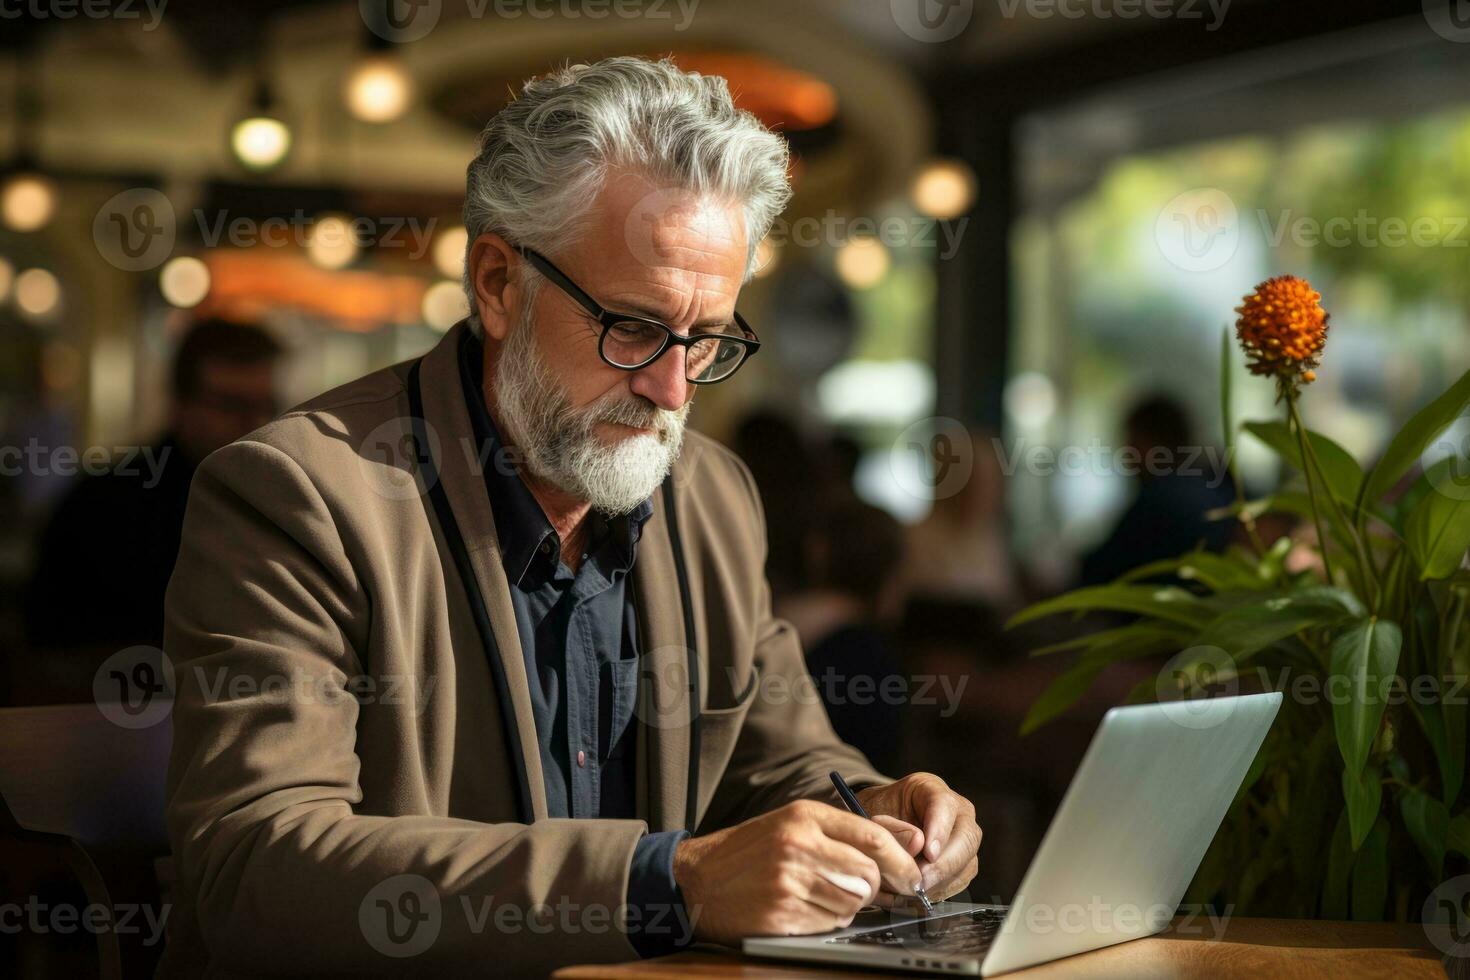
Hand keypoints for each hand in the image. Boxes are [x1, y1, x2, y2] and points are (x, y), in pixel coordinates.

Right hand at [672, 799, 924, 945]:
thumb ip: (851, 830)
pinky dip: (825, 921)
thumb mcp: (795, 825)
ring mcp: (789, 881)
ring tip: (818, 895)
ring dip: (847, 905)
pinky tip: (801, 908)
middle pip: (868, 873)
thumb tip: (912, 840)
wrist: (696, 879)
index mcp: (804, 816)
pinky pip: (830, 924)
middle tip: (859, 890)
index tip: (910, 874)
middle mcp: (798, 844)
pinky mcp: (782, 914)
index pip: (872, 835)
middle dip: (872, 887)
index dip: (900, 859)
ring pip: (853, 902)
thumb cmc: (750, 852)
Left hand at [856, 773, 981, 900]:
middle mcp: (955, 811)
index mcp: (930, 788)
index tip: (928, 852)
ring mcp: (963, 837)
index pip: (944, 805)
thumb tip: (917, 846)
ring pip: (966, 863)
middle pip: (966, 837)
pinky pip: (961, 880)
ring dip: (941, 881)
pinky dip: (940, 890)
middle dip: (943, 864)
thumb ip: (892, 829)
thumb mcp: (873, 815)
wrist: (878, 830)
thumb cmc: (875, 817)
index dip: (939, 830)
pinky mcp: (963, 862)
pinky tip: (920, 893)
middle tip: (921, 882)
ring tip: (914, 889)